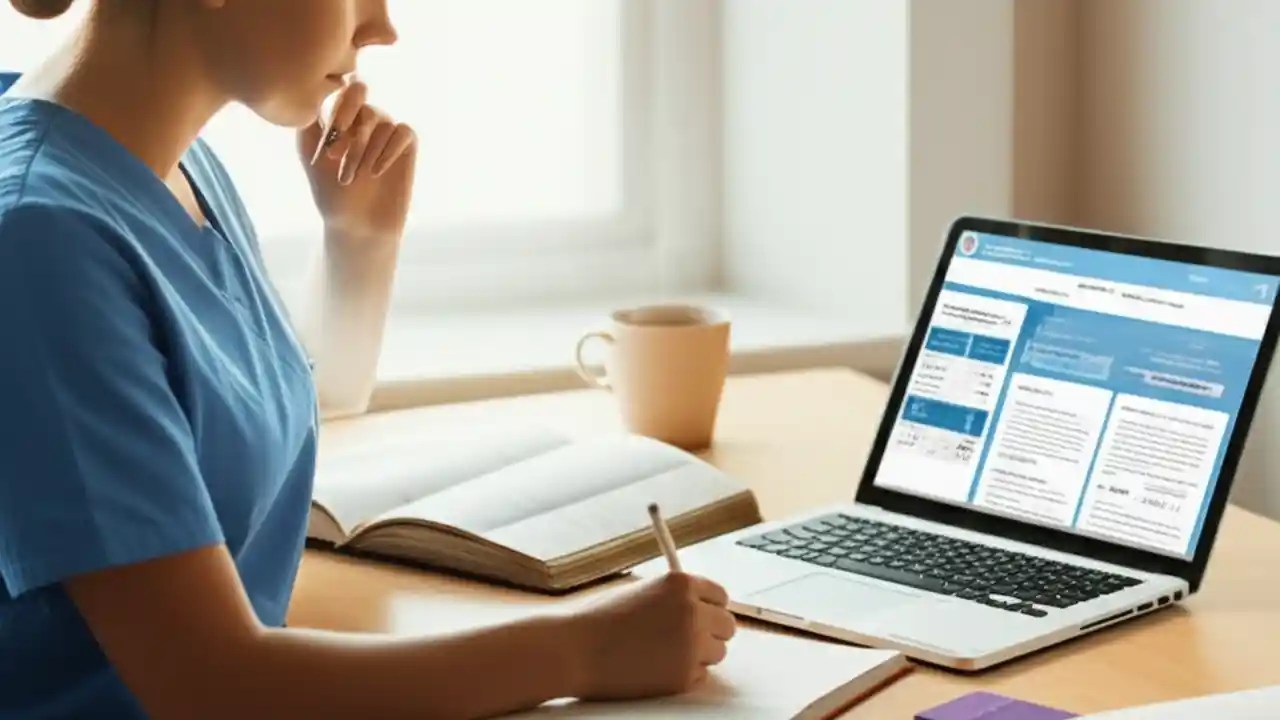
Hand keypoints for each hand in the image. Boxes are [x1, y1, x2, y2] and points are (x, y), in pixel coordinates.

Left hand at [297, 78, 417, 246]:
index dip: (340, 108)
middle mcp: (366, 121)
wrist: (357, 224)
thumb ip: (309, 123)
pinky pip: (402, 132)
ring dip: (365, 150)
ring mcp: (388, 132)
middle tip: (334, 158)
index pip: (345, 93)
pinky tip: (375, 172)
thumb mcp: (310, 156)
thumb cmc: (331, 193)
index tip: (333, 132)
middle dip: (351, 132)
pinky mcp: (407, 146)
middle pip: (364, 105)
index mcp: (343, 118)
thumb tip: (313, 92)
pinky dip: (388, 151)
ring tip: (352, 176)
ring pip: (382, 122)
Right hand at [569, 573, 736, 699]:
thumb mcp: (642, 591)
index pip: (720, 595)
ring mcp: (691, 645)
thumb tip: (703, 608)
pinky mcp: (684, 676)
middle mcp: (692, 611)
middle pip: (727, 625)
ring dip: (699, 654)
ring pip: (718, 652)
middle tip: (690, 638)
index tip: (702, 615)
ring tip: (664, 653)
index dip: (709, 607)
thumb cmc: (601, 620)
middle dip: (712, 631)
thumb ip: (675, 597)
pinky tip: (656, 668)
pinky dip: (684, 674)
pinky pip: (701, 675)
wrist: (576, 650)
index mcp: (681, 584)